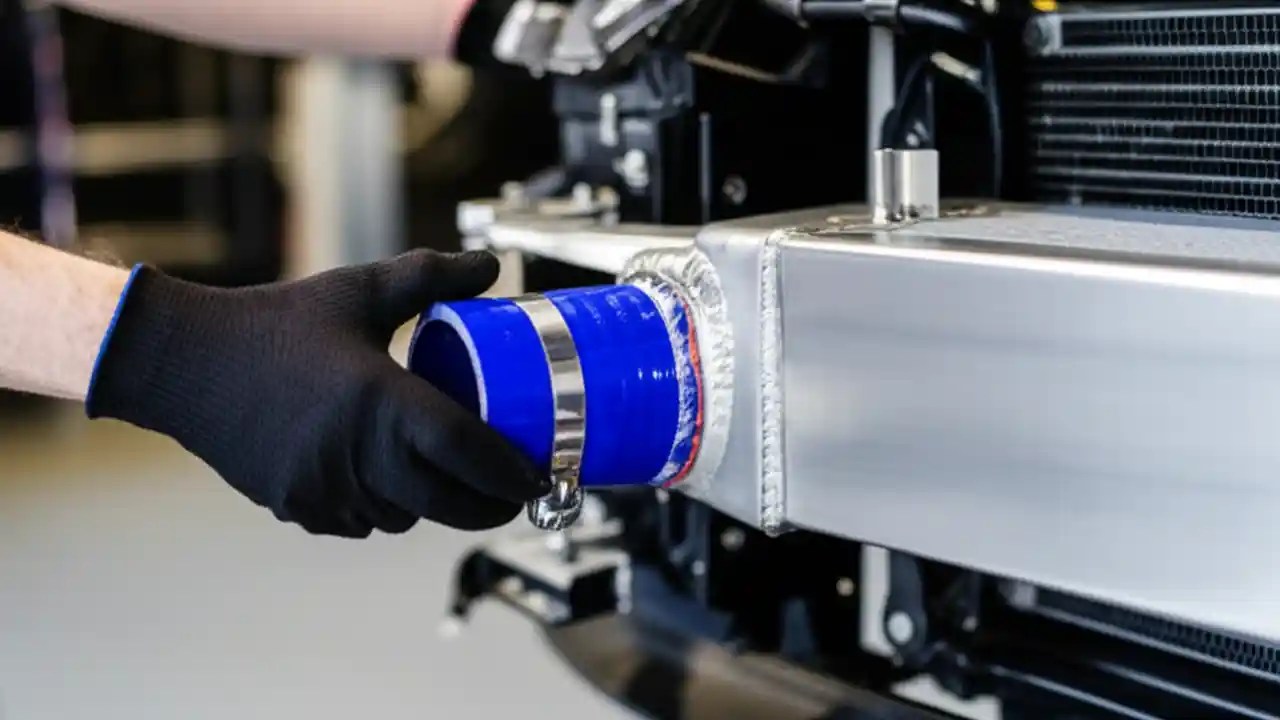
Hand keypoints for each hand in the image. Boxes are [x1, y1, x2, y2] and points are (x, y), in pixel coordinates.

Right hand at [87, 250, 546, 536]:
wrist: (185, 363)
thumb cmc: (275, 323)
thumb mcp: (357, 290)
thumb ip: (431, 276)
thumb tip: (492, 266)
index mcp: (382, 402)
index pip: (468, 453)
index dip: (512, 471)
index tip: (538, 474)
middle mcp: (359, 456)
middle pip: (449, 503)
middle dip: (489, 504)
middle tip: (512, 492)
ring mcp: (327, 489)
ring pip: (406, 517)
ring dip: (432, 504)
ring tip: (449, 478)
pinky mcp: (300, 508)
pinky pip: (362, 523)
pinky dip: (383, 507)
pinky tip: (386, 480)